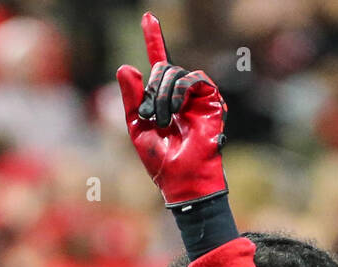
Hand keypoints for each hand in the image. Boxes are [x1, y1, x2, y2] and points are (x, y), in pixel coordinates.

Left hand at [116, 12, 227, 207]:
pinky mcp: (211, 98)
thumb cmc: (160, 160)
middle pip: (163, 66)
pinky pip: (191, 78)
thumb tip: (127, 66)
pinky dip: (178, 92)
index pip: (158, 61)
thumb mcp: (136, 127)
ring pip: (175, 71)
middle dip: (151, 89)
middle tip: (152, 116)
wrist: (181, 178)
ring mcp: (196, 95)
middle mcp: (180, 93)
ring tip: (164, 121)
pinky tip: (176, 113)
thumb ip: (131, 98)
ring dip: (162, 95)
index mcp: (162, 98)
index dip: (154, 38)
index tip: (148, 17)